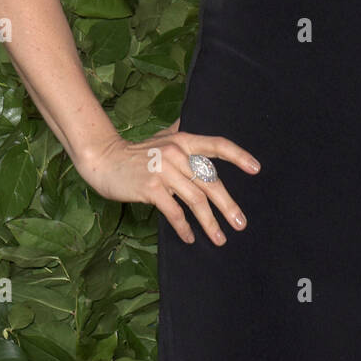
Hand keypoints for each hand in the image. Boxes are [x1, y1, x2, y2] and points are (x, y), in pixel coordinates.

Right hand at [73, 118, 260, 246]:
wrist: (104, 160)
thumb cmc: (135, 152)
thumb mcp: (161, 137)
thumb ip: (179, 132)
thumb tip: (191, 122)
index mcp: (183, 140)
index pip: (217, 145)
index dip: (238, 156)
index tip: (256, 169)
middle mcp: (177, 152)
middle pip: (210, 181)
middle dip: (228, 205)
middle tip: (240, 224)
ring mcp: (164, 170)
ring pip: (195, 200)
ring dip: (210, 223)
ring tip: (220, 238)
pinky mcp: (151, 187)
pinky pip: (174, 212)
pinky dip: (184, 227)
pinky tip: (190, 238)